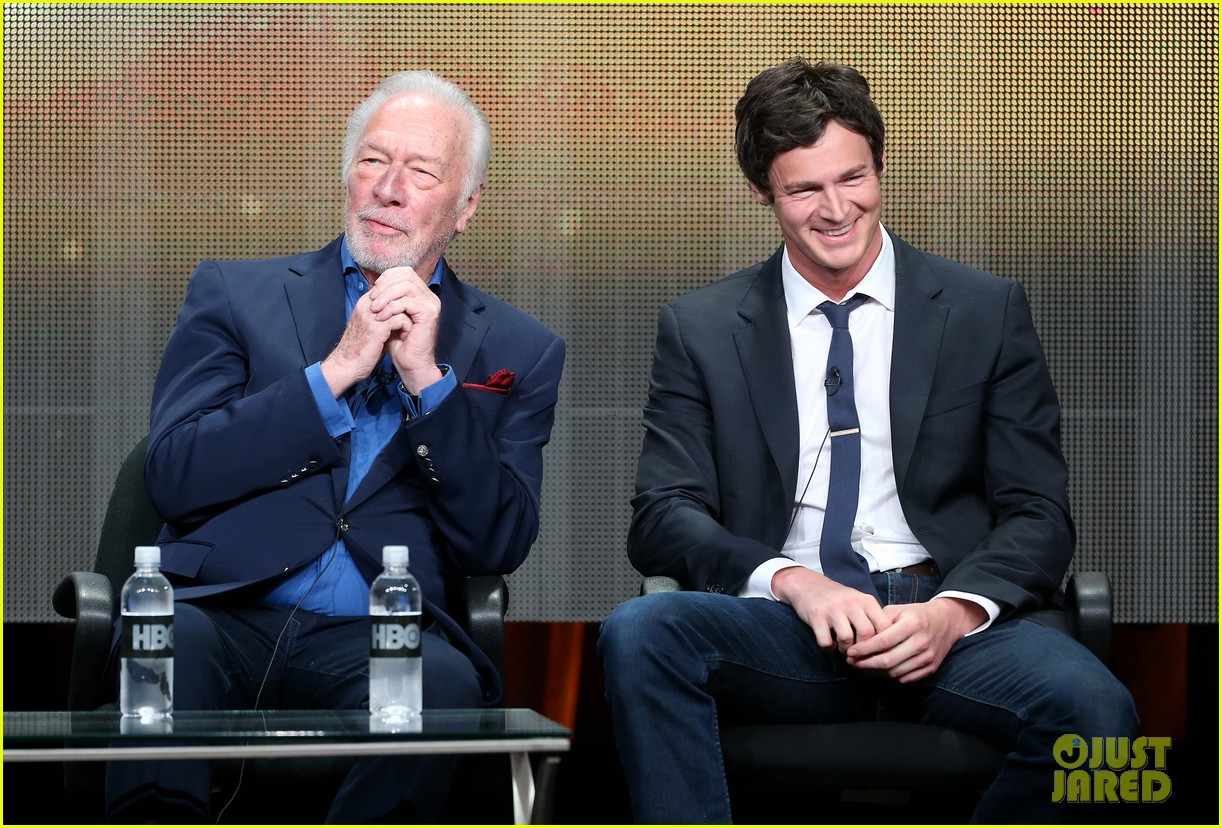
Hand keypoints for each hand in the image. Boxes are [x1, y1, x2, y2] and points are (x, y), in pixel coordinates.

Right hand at [320, 289, 408, 397]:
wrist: (346, 365)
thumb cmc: (360, 348)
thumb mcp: (370, 327)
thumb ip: (383, 316)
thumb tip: (401, 311)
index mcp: (364, 303)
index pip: (389, 288)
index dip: (402, 299)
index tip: (409, 312)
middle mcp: (366, 305)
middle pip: (395, 292)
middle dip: (408, 305)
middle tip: (414, 317)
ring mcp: (371, 315)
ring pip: (400, 304)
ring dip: (409, 316)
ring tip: (410, 328)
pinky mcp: (377, 328)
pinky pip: (401, 319)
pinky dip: (407, 327)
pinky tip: (405, 336)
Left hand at [369, 266, 442, 393]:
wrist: (410, 363)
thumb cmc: (399, 342)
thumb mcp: (390, 315)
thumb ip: (388, 298)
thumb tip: (376, 282)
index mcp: (422, 294)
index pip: (405, 272)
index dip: (387, 277)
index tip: (373, 291)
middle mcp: (429, 296)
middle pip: (406, 274)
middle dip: (385, 285)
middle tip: (372, 299)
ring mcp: (431, 304)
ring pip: (406, 286)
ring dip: (386, 296)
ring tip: (374, 309)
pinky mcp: (429, 313)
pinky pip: (407, 302)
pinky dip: (391, 308)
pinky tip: (382, 318)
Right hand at [771, 566, 891, 651]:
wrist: (807, 584)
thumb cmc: (838, 599)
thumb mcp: (859, 602)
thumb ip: (873, 619)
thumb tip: (887, 645)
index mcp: (866, 600)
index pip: (884, 626)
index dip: (882, 643)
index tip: (876, 651)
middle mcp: (851, 603)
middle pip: (867, 633)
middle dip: (863, 650)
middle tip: (858, 654)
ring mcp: (833, 609)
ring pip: (847, 639)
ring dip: (845, 650)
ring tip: (843, 649)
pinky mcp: (816, 616)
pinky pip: (826, 641)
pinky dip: (828, 648)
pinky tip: (829, 644)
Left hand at [844, 597, 985, 682]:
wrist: (946, 621)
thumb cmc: (915, 614)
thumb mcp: (897, 610)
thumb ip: (879, 622)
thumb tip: (860, 638)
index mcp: (912, 625)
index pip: (883, 641)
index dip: (864, 649)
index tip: (850, 652)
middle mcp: (921, 642)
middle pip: (888, 661)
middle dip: (865, 664)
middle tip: (852, 663)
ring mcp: (927, 658)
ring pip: (895, 672)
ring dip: (875, 673)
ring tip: (861, 668)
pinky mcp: (931, 668)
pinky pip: (905, 678)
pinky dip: (889, 677)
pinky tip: (878, 672)